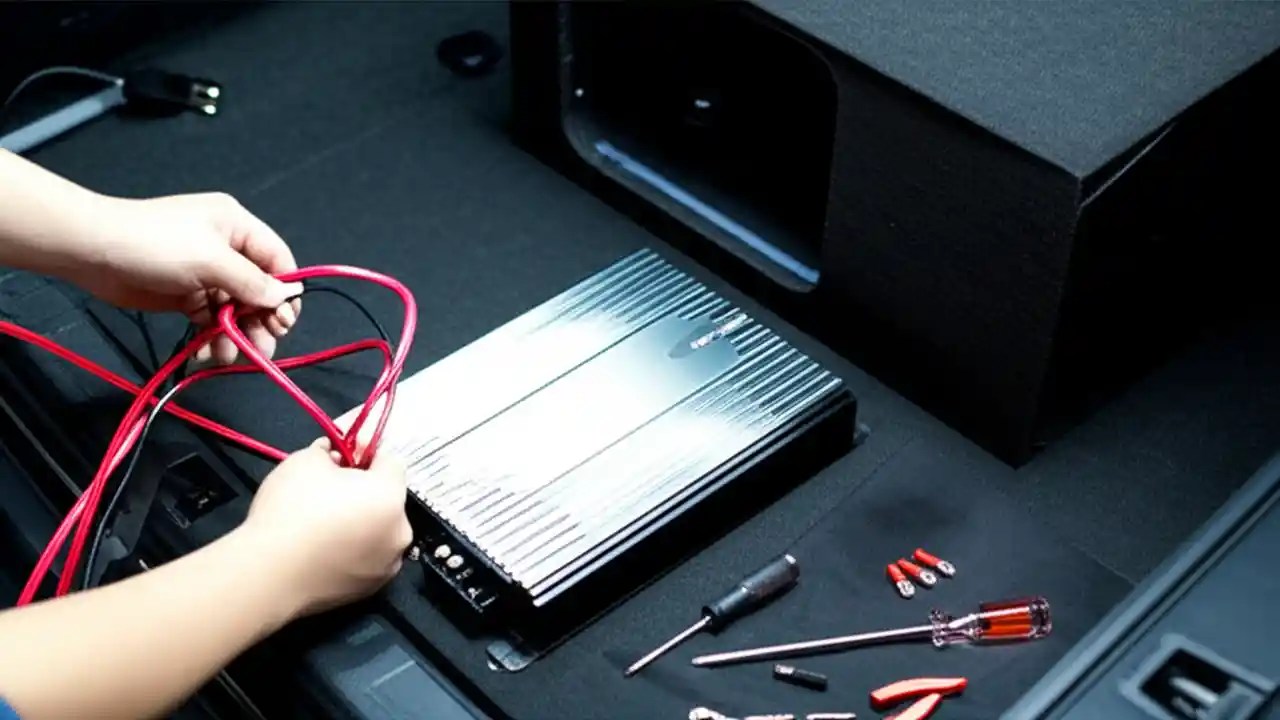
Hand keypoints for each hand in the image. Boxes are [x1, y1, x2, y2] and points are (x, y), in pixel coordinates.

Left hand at [69, 192, 301, 364]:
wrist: (92, 251)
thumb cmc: (156, 245)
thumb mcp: (211, 261)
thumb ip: (252, 282)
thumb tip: (287, 298)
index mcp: (238, 227)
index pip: (278, 261)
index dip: (285, 292)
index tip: (282, 323)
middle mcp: (227, 250)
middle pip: (260, 290)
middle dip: (261, 321)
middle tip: (260, 348)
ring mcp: (206, 274)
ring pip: (236, 310)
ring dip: (236, 335)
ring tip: (226, 356)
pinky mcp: (186, 295)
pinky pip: (211, 319)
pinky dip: (213, 337)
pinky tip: (207, 353)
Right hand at [241, 439, 411, 617]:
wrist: (269, 574)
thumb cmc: (291, 510)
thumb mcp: (305, 460)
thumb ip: (328, 451)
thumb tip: (333, 455)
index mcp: (390, 496)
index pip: (390, 462)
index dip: (366, 454)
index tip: (344, 455)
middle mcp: (400, 531)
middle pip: (387, 498)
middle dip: (364, 489)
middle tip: (329, 489)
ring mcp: (388, 563)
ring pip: (379, 530)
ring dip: (361, 521)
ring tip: (323, 523)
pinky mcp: (371, 588)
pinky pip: (368, 556)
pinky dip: (354, 549)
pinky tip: (324, 549)